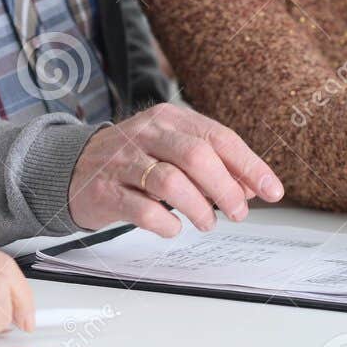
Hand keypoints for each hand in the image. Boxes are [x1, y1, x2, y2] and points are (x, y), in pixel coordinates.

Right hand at [68, 103, 283, 236]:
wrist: (73, 169)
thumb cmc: (134, 161)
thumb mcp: (174, 151)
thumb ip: (213, 165)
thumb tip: (253, 187)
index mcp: (169, 119)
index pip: (219, 137)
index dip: (250, 166)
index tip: (273, 191)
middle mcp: (146, 133)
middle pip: (197, 156)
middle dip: (226, 189)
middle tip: (238, 213)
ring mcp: (123, 161)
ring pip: (170, 182)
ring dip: (198, 209)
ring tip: (206, 223)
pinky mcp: (105, 190)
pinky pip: (143, 209)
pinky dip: (165, 224)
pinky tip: (172, 228)